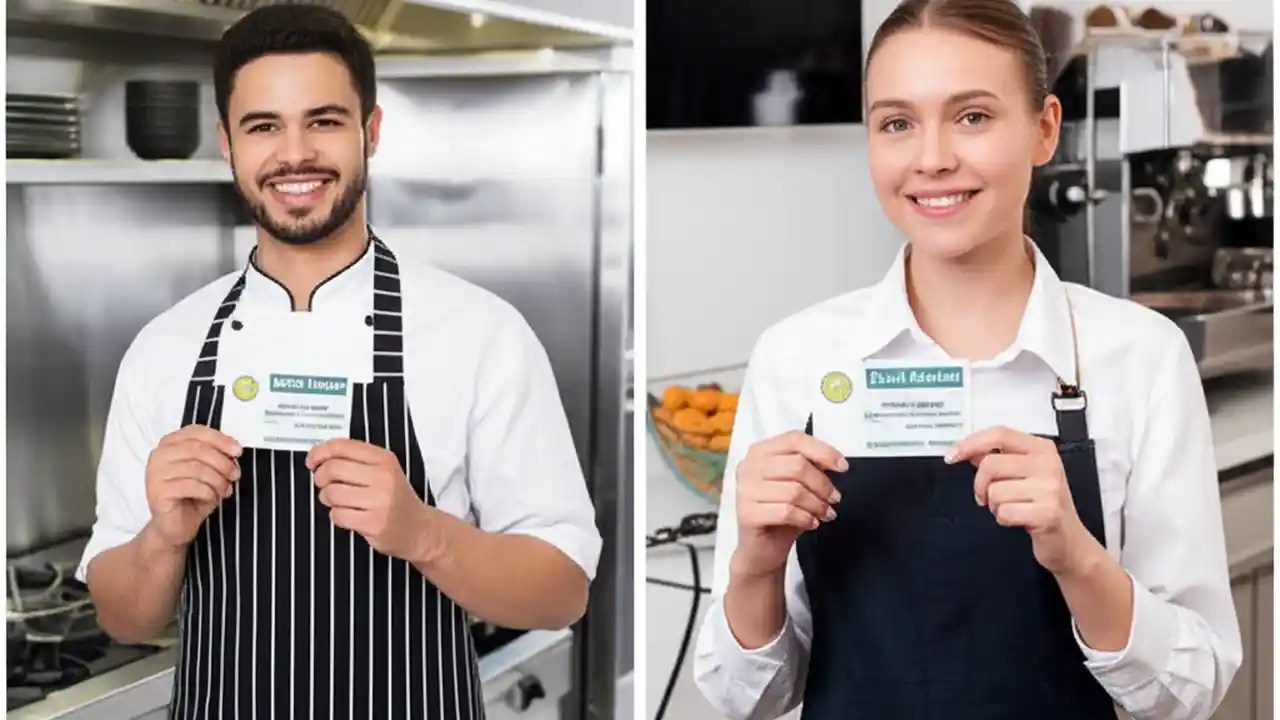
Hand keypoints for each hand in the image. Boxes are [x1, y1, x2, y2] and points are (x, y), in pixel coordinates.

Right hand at [144, 425, 241, 548]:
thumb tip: (234, 449)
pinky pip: (190, 486)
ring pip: (196, 468)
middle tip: (235, 475)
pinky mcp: (156, 492)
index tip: (237, 451)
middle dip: (222, 463)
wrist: (176, 526)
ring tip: (224, 490)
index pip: (196, 432)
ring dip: (217, 480)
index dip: (220, 440)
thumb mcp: (210, 470)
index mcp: (170, 443)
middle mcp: (159, 455)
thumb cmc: (194, 495)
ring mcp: (154, 473)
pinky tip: (211, 498)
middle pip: (198, 449)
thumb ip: (217, 455)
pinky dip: (208, 492)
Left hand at [307, 439, 434, 561]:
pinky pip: (337, 515)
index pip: (342, 446)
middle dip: (320, 477)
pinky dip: (337, 515)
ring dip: (328, 499)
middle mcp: (383, 477)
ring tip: (339, 502)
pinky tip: (349, 516)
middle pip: (332, 469)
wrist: (418, 528)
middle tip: (324, 484)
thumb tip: (317, 457)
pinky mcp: (373, 523)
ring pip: (331, 493)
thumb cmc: (394, 497)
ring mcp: (379, 501)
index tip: (312, 461)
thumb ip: (354, 459)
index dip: (320, 452)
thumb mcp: (383, 470)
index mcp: (384, 459)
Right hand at [731, 431, 845, 578]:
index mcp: (760, 452)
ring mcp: (745, 490)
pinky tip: (811, 523)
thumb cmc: (780, 514)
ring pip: (794, 490)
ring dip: (817, 504)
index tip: (842, 467)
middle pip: (797, 465)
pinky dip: (805, 518)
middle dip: (822, 484)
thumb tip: (834, 460)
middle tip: (834, 499)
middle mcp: (748, 466)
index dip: (823, 451)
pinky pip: (786, 511)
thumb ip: (811, 467)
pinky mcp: (747, 513)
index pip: (795, 439)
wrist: (761, 550)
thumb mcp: (798, 485)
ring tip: (825, 513)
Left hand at [948, 426, 1097, 575]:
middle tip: (986, 495)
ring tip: (1011, 507)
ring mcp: (1050, 489)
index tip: (952, 455)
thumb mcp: (1024, 474)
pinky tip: (1018, 519)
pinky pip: (1004, 512)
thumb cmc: (1043, 505)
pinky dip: (1003, 519)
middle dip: (980, 484)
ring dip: (994, 504)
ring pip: (995, 490)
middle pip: (991, 463)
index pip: (999, 434)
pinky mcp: (1048, 513)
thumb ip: (998, 458)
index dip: (971, 443)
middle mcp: (1049, 464)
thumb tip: (969, 449)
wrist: (1069, 540)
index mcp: (1042, 449)